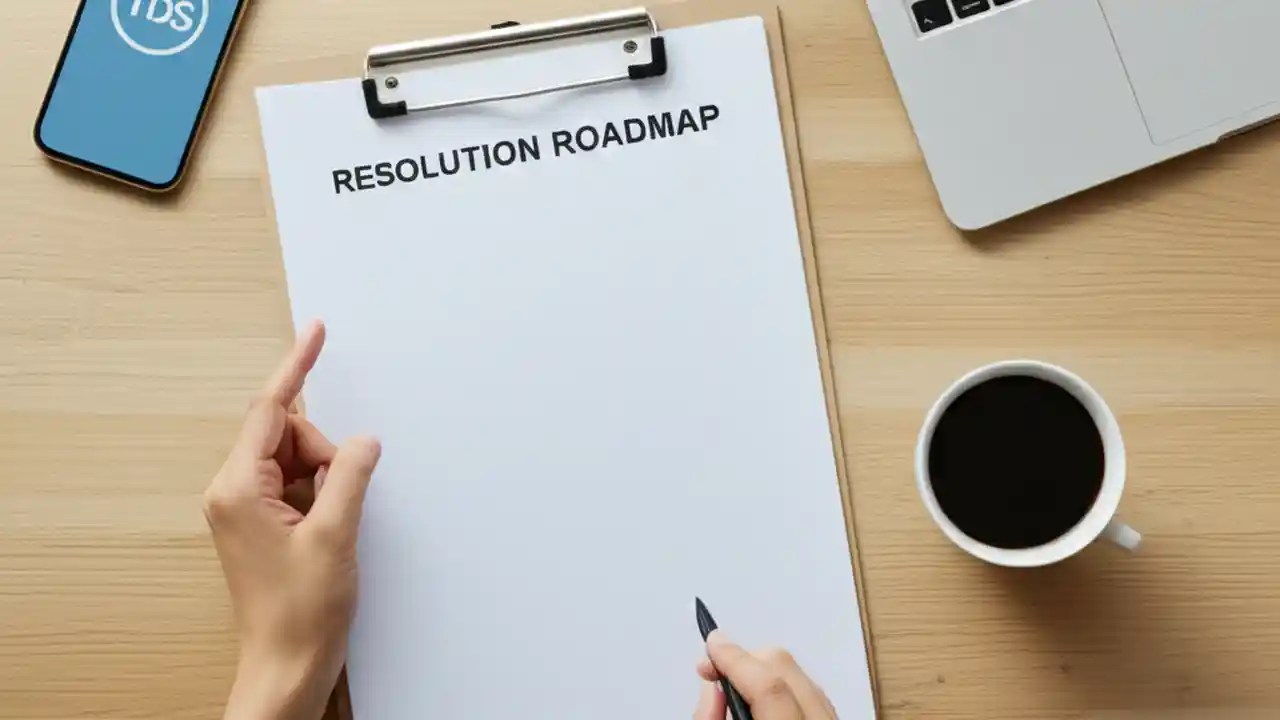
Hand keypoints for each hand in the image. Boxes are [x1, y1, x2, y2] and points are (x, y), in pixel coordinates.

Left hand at [204, 321, 381, 719]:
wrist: (286, 666)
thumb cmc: (300, 613)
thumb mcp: (336, 535)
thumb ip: (349, 475)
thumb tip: (362, 439)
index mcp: (237, 488)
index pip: (270, 410)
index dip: (297, 367)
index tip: (315, 332)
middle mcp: (232, 492)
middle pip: (286, 434)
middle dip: (323, 453)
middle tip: (339, 501)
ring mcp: (244, 508)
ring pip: (295, 459)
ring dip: (324, 478)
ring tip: (331, 527)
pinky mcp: (260, 524)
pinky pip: (296, 484)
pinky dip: (321, 494)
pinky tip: (328, 527)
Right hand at [693, 631, 837, 719]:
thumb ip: (711, 719)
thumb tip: (713, 685)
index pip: (768, 687)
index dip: (734, 659)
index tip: (712, 644)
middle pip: (787, 667)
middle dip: (747, 660)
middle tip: (715, 667)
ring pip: (802, 674)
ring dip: (765, 672)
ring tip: (737, 687)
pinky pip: (813, 691)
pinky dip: (786, 687)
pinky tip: (763, 699)